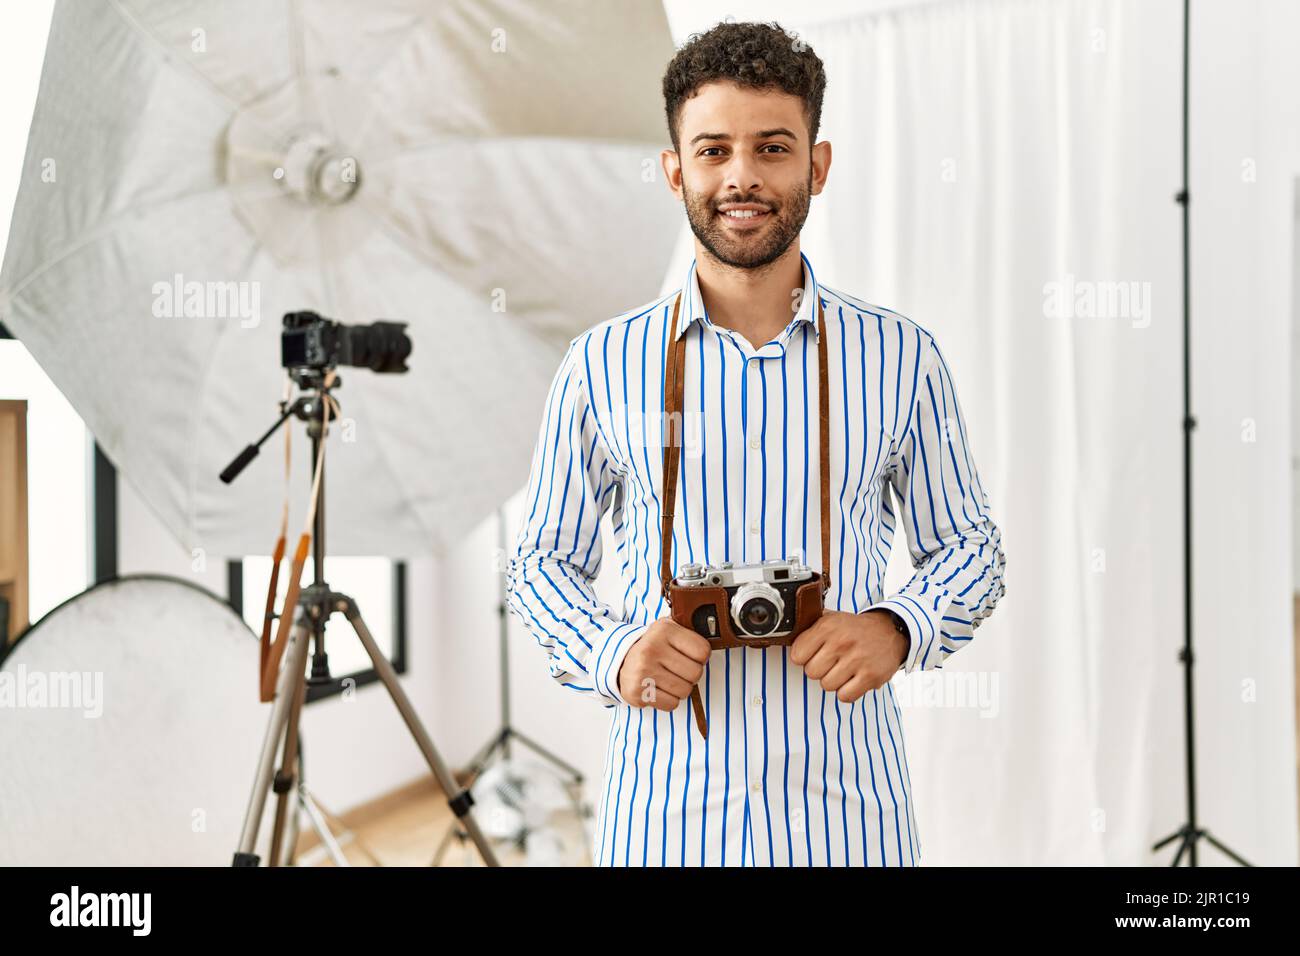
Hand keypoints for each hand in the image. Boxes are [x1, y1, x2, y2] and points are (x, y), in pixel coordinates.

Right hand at [617, 618, 710, 711]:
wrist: (622, 658)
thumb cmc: (654, 646)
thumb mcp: (669, 630)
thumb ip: (690, 632)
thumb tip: (718, 635)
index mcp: (664, 630)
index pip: (703, 651)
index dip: (701, 657)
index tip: (690, 656)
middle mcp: (651, 649)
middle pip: (696, 673)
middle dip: (691, 675)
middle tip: (678, 669)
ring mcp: (643, 671)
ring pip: (685, 691)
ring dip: (680, 688)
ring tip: (668, 678)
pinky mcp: (637, 692)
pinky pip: (672, 704)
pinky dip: (669, 700)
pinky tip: (659, 688)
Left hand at [788, 610, 908, 703]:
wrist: (891, 631)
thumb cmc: (855, 629)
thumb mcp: (830, 618)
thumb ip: (808, 628)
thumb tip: (784, 635)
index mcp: (827, 627)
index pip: (797, 655)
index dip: (803, 657)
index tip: (813, 654)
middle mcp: (841, 642)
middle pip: (811, 673)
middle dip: (819, 670)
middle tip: (831, 662)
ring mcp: (857, 659)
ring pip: (826, 685)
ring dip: (833, 681)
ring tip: (843, 669)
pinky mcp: (871, 676)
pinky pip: (845, 696)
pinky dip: (847, 692)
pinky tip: (853, 679)